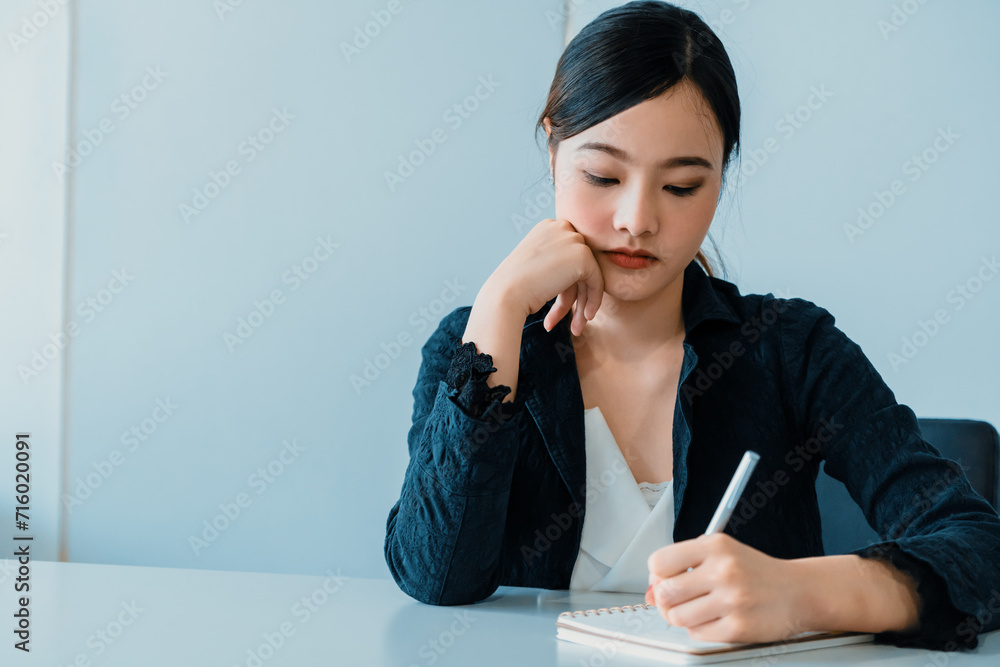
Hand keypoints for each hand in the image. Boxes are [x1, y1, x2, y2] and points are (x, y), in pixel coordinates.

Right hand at [485, 218, 603, 336]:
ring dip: (583, 302)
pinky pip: (596, 280)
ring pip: (589, 274)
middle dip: (576, 295)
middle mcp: (560, 227)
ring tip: (577, 327)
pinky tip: (586, 318)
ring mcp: (572, 239)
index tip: (561, 307)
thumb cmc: (514, 286)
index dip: (567, 284)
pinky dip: (594, 300)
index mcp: (547, 226)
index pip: (567, 256)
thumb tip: (577, 276)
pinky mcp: (582, 255)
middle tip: (573, 321)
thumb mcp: (535, 267)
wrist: (506, 293)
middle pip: (579, 265)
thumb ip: (557, 264)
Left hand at [645, 533, 807, 643]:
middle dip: (664, 599)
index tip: (663, 578)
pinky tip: (714, 619)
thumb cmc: (754, 572)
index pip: (660, 562)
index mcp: (715, 546)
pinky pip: (697, 634)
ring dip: (681, 616)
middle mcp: (723, 571)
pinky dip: (699, 629)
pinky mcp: (739, 627)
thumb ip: (684, 564)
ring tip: (698, 609)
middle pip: (664, 592)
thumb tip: (650, 591)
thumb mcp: (720, 553)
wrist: (797, 592)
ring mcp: (732, 600)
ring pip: (677, 616)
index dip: (656, 574)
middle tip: (676, 599)